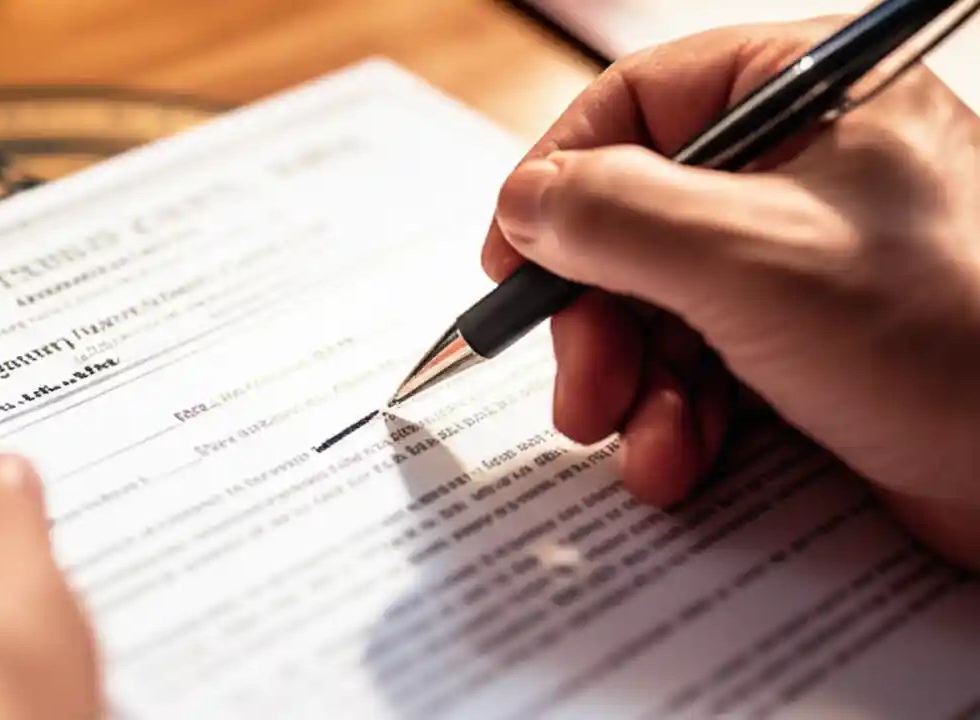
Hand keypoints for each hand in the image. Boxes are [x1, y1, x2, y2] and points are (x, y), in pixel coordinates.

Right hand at [482, 17, 979, 567]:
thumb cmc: (958, 334)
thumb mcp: (753, 259)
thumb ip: (618, 217)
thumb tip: (527, 205)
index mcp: (804, 97)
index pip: (636, 104)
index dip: (558, 180)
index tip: (513, 260)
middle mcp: (800, 171)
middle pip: (634, 221)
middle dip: (597, 318)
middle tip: (580, 386)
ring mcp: (803, 262)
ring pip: (660, 306)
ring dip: (632, 385)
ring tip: (636, 444)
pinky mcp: (810, 346)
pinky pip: (705, 366)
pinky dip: (677, 419)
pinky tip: (677, 461)